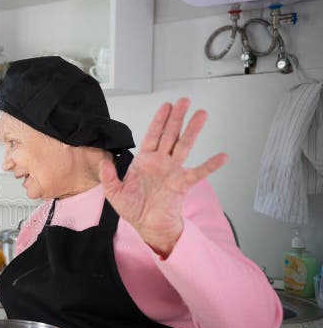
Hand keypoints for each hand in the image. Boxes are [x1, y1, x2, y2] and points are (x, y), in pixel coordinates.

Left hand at [99, 98, 227, 256]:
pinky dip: (210, 165)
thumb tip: (105, 161)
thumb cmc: (133, 209)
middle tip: (185, 101)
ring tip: (201, 114)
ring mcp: (173, 171)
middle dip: (177, 118)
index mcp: (143, 161)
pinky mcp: (182, 184)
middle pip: (170, 135)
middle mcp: (160, 162)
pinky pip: (199, 172)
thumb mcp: (113, 193)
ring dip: (193, 130)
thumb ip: (108, 176)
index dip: (159, 120)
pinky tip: (222, 156)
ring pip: (184, 146)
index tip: (166, 106)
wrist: (147, 226)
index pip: (152, 136)